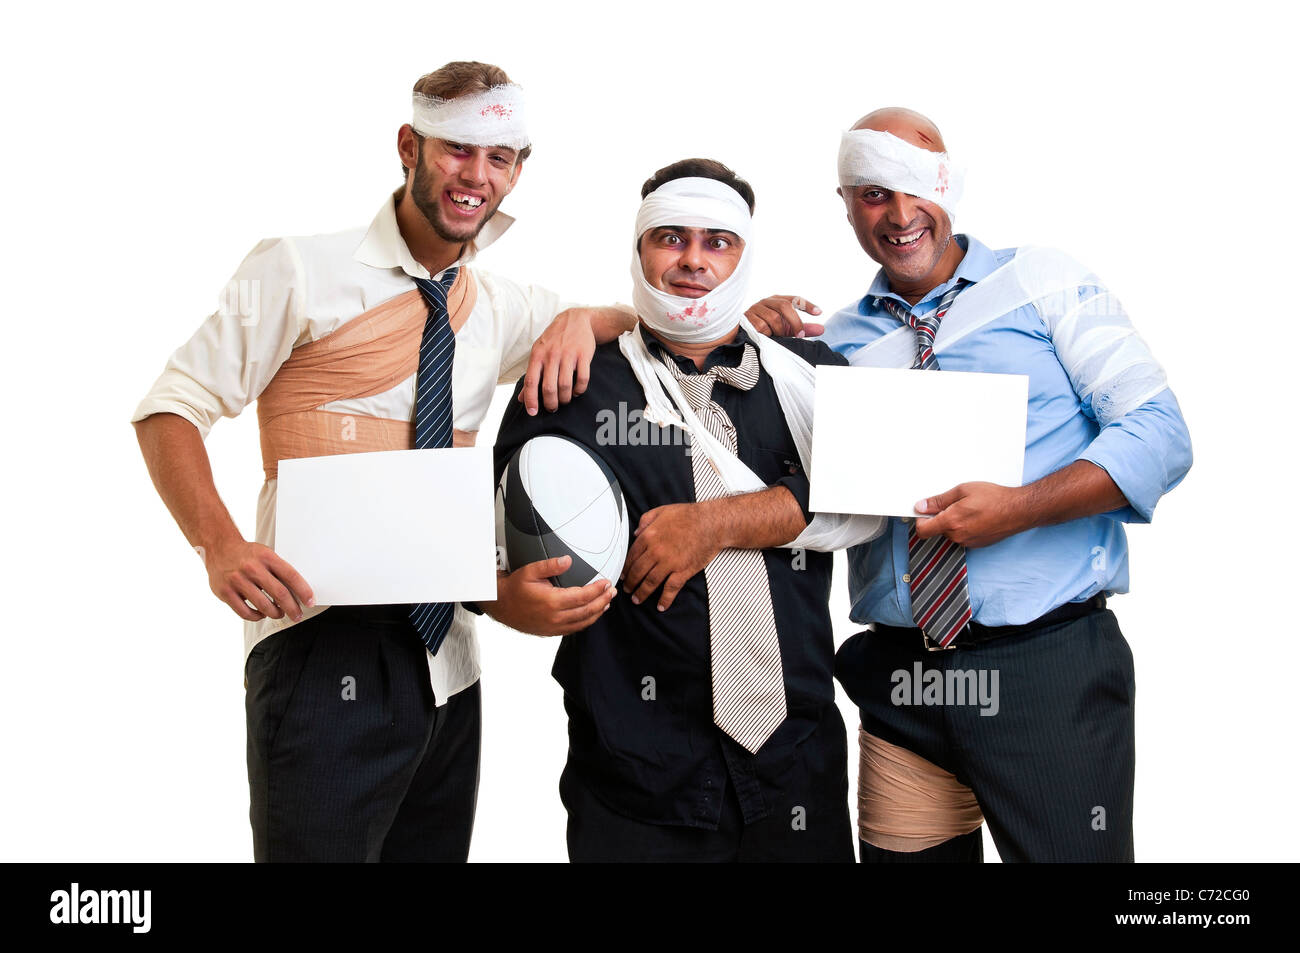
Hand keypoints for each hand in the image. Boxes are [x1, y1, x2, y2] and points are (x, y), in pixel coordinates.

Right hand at [204, 538, 313, 621]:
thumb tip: (298, 591)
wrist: (219, 548)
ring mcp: (237, 580)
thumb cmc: (247, 554)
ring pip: (263, 606)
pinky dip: (257, 616)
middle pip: (280, 594)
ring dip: (275, 613)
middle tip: (297, 615)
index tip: (310, 602)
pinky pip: (245, 612)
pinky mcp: (225, 592)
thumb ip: (278, 570)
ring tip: (279, 613)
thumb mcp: (265, 554)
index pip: (291, 576)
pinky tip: (261, 614)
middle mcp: (252, 568)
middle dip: (292, 608)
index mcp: (266, 557)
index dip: (303, 591)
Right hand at [484, 555, 614, 635]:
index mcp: (552, 601)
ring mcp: (554, 627)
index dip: (597, 590)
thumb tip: (568, 560)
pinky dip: (586, 621)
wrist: (501, 605)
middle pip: (587, 611)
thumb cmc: (515, 587)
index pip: (583, 596)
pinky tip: (591, 614)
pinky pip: (574, 628)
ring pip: (582, 622)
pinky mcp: (551, 632)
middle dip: (602, 600)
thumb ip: (550, 565)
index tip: (606, 583)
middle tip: (612, 592)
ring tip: (606, 602)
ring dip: (597, 612)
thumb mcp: (530, 571)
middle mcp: (555, 617)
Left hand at [516, 308, 598, 415]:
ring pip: (565, 385)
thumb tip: (521, 399)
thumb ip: (531, 376)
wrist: (575, 319)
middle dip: (550, 403)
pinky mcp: (583, 354)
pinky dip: (579, 389)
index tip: (532, 412)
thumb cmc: (554, 339)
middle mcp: (551, 355)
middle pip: (549, 387)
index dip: (531, 400)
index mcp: (537, 355)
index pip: (531, 381)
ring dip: (565, 398)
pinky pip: (582, 378)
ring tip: (565, 400)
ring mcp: (568, 354)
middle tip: (552, 408)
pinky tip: (576, 391)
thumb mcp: (538, 353)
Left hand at [622, 504, 723, 611]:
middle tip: (627, 590)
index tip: (624, 575)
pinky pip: (671, 588)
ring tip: (637, 599)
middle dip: (630, 584)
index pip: (631, 557)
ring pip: (650, 582)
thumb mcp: (661, 511)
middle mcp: (656, 551)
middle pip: (638, 572)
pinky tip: (661, 606)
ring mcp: (670, 562)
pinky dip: (665, 599)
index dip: (626, 568)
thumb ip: (645, 520)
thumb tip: (636, 533)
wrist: (711, 523)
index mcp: (649, 536)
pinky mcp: (683, 570)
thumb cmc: (689, 515)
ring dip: (642, 593)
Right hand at [744, 295, 824, 337]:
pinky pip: (761, 326)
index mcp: (778, 301)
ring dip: (778, 331)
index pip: (795, 299)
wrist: (743, 334)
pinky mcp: (747, 317)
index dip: (807, 305)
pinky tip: (765, 337)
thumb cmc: (768, 329)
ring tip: (777, 337)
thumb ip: (804, 328)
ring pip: (773, 318)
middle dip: (795, 321)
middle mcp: (767, 301)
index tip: (819, 312)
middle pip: (785, 306)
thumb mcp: (787, 329)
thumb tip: (822, 329)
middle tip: (800, 335)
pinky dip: (766, 334)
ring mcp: (756, 308)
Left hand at [911, 483, 1028, 548]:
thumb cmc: (994, 498)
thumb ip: (939, 501)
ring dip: (954, 522)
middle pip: (937, 529)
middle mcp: (958, 536)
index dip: (920, 520)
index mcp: (951, 522)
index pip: (922, 530)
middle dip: (940, 517)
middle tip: (954, 503)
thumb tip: (921, 506)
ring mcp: (967, 542)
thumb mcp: (963, 490)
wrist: (1019, 510)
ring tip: (969, 508)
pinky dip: (964, 527)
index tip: (923, 511)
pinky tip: (976, 517)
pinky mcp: (976, 544)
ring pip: (950, 533)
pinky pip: (962, 536)